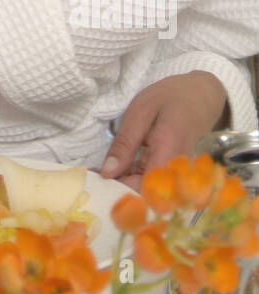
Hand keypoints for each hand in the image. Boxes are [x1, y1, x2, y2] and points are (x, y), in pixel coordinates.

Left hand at [99, 72, 227, 191]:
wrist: (202, 97)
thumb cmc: (171, 99)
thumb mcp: (140, 112)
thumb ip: (125, 143)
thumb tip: (106, 174)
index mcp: (168, 155)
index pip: (142, 190)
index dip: (116, 193)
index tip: (94, 186)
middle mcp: (176, 173)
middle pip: (144, 196)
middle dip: (115, 192)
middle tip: (91, 180)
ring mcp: (176, 176)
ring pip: (146, 192)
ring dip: (121, 186)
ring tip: (96, 176)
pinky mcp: (171, 175)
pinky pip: (151, 184)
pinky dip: (131, 179)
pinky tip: (115, 171)